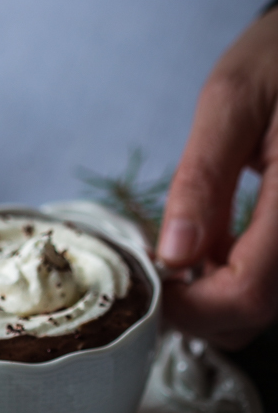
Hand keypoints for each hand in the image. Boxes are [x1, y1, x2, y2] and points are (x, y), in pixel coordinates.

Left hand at [158, 5, 277, 348]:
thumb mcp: (231, 101)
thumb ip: (202, 180)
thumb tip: (174, 254)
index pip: (249, 292)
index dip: (190, 307)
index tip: (148, 285)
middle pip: (258, 312)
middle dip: (199, 308)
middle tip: (154, 272)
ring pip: (266, 304)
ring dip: (216, 295)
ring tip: (179, 252)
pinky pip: (275, 276)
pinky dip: (238, 276)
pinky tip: (211, 245)